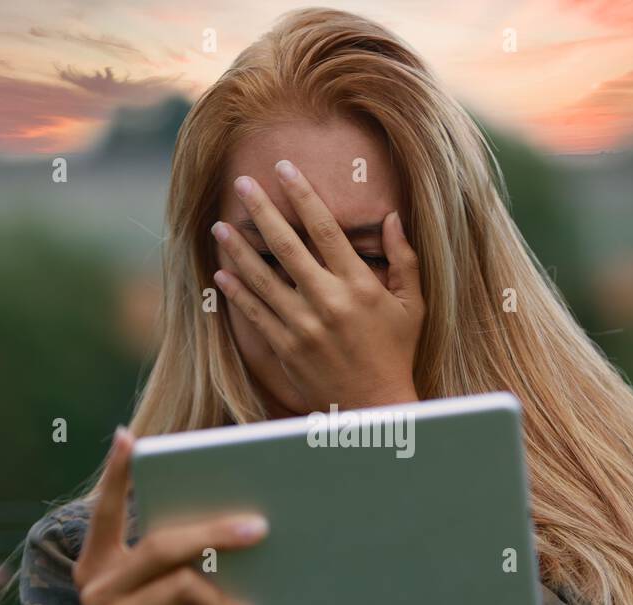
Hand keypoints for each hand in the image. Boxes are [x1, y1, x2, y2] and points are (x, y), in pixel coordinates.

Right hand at [72, 427, 267, 604]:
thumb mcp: (154, 602)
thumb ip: (172, 569)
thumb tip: (239, 532)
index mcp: (99, 566)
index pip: (106, 512)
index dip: (116, 474)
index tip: (128, 437)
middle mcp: (98, 588)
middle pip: (164, 545)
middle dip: (216, 533)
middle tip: (260, 529)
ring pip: (185, 589)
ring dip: (229, 604)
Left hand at [211, 160, 423, 410]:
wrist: (375, 407)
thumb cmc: (396, 352)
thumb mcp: (412, 305)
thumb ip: (403, 259)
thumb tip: (392, 217)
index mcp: (359, 285)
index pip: (325, 230)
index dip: (303, 196)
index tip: (285, 169)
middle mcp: (328, 301)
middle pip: (287, 246)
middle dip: (262, 210)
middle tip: (243, 182)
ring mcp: (303, 326)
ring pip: (263, 278)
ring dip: (238, 249)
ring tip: (220, 225)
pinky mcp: (286, 348)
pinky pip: (256, 313)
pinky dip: (237, 292)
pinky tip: (222, 271)